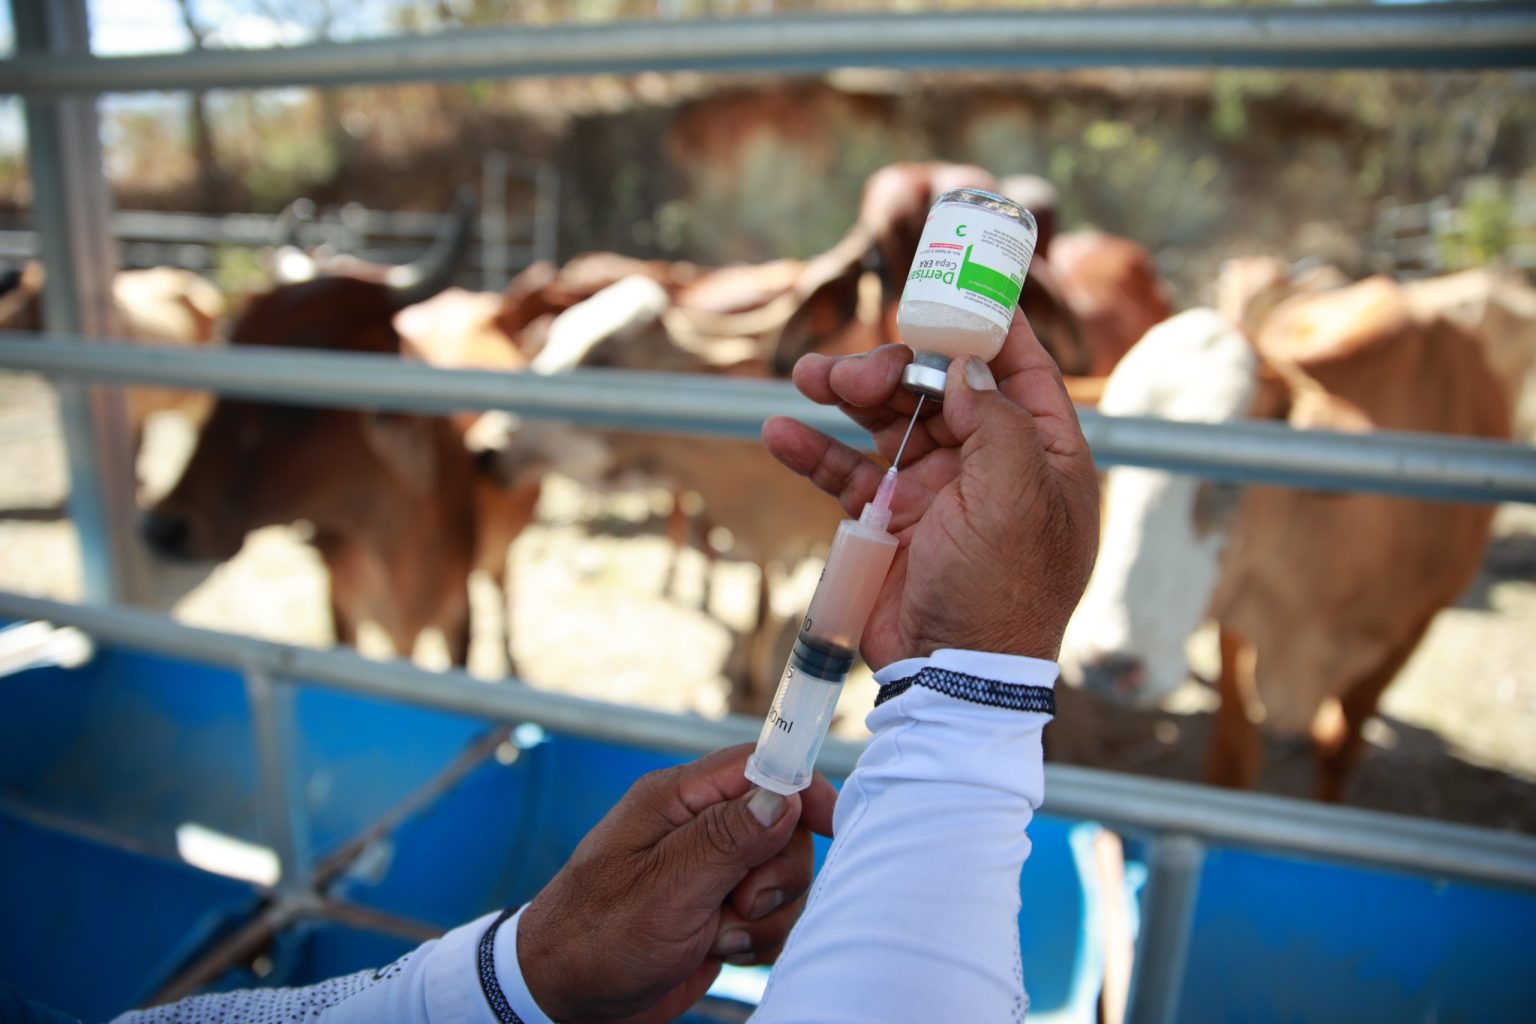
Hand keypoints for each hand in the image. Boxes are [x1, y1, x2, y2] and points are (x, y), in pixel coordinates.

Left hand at [517, 744, 836, 1022]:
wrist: (566, 1002)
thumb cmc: (595, 938)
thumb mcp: (663, 889)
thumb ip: (725, 839)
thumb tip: (782, 795)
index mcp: (677, 800)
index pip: (758, 766)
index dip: (801, 787)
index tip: (830, 821)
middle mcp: (697, 829)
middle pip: (782, 826)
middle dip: (776, 873)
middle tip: (739, 904)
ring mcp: (711, 872)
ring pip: (783, 877)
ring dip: (765, 916)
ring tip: (717, 936)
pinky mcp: (721, 912)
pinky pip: (772, 916)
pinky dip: (758, 940)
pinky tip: (721, 952)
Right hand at [763, 310, 1098, 665]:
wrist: (953, 675)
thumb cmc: (1003, 590)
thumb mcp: (1017, 497)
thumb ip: (997, 420)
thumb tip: (967, 366)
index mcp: (1041, 452)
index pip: (1018, 367)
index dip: (983, 325)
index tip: (946, 286)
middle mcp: (989, 464)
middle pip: (939, 387)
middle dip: (893, 369)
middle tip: (853, 375)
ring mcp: (935, 491)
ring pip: (886, 420)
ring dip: (846, 394)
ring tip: (808, 380)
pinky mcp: (887, 521)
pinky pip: (846, 473)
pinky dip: (814, 451)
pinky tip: (781, 432)